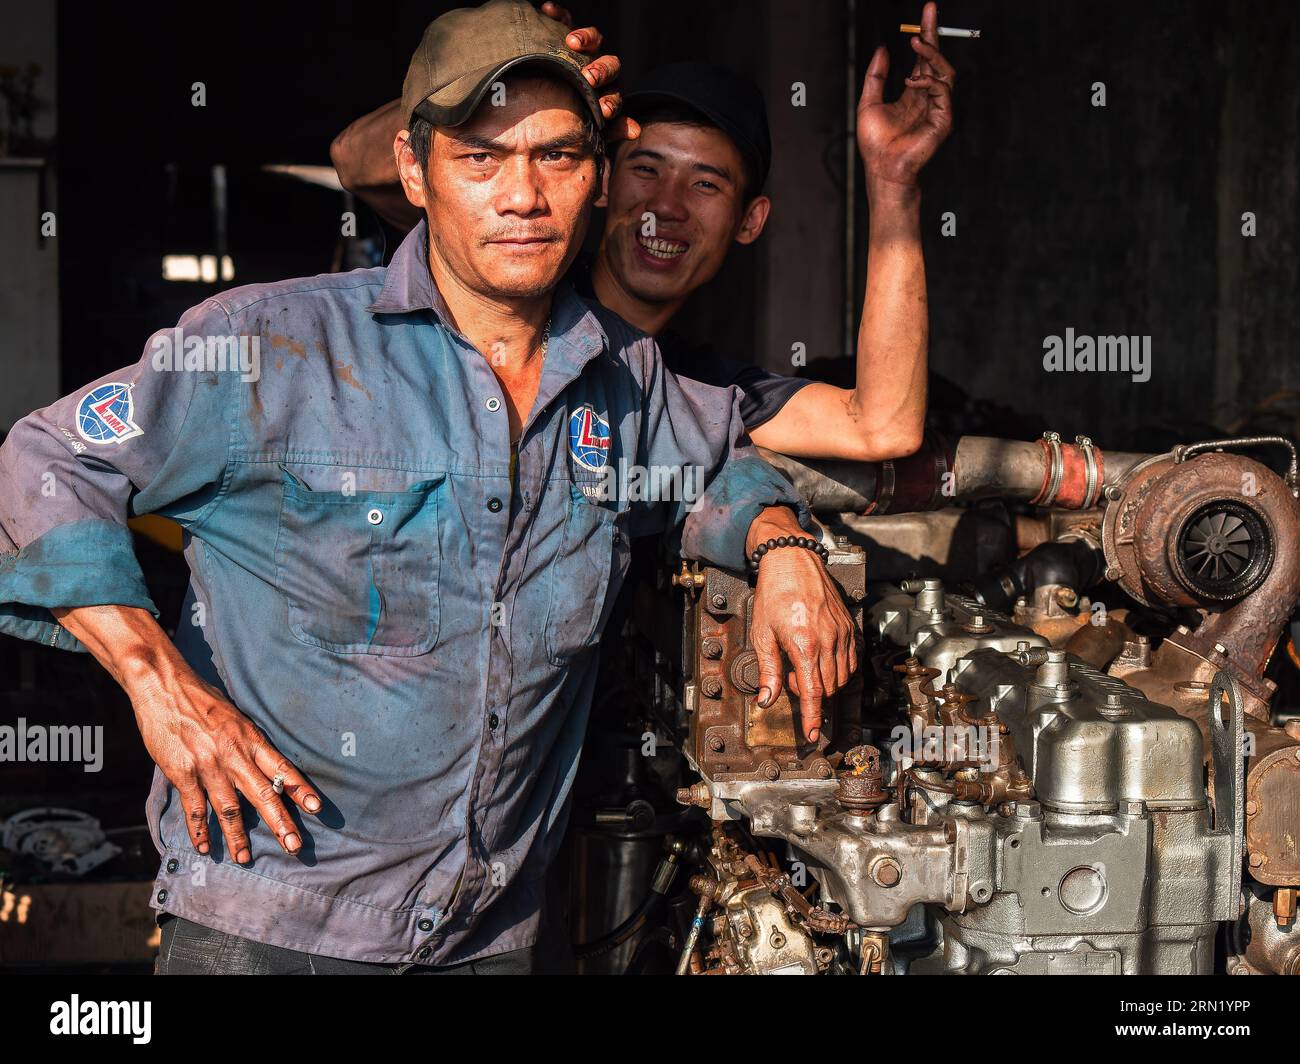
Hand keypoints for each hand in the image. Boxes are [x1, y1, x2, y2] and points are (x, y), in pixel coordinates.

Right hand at [126, 659, 320, 863]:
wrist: (163, 685)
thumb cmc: (202, 699)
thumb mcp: (235, 716)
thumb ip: (248, 742)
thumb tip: (265, 766)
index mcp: (250, 738)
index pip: (282, 767)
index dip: (300, 789)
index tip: (316, 808)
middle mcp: (234, 754)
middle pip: (263, 794)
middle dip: (280, 822)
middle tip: (293, 846)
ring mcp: (208, 765)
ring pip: (229, 807)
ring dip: (238, 837)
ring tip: (245, 858)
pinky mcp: (182, 772)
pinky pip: (194, 807)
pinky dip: (200, 830)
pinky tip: (205, 847)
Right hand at [541, 2, 639, 141]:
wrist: (548, 97)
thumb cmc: (571, 114)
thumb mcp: (590, 126)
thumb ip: (612, 130)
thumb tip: (636, 131)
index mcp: (608, 92)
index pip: (615, 95)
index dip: (611, 101)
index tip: (604, 111)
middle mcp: (601, 67)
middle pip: (610, 65)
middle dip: (601, 71)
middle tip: (589, 78)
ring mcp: (587, 49)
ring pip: (595, 38)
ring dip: (586, 39)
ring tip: (572, 42)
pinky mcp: (570, 33)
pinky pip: (567, 19)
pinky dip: (560, 14)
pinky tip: (548, 10)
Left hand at [747, 528, 857, 742]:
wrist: (794, 562)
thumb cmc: (775, 593)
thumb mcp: (763, 633)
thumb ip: (768, 669)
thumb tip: (767, 699)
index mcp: (805, 645)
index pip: (813, 693)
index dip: (814, 717)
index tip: (814, 735)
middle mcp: (829, 641)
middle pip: (828, 687)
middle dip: (812, 694)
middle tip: (793, 681)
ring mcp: (843, 634)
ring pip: (842, 676)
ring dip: (825, 682)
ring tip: (805, 667)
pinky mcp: (850, 627)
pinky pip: (851, 660)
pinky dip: (838, 669)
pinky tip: (822, 660)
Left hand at [857, 1, 953, 189]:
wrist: (881, 168)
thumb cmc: (875, 143)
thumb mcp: (868, 102)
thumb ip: (876, 75)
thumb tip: (883, 49)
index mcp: (914, 92)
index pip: (923, 58)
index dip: (926, 34)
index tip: (927, 10)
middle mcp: (928, 97)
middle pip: (937, 58)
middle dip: (933, 34)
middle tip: (927, 14)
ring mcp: (938, 107)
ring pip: (945, 70)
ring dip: (931, 53)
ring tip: (917, 43)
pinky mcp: (943, 119)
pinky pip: (943, 90)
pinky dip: (928, 80)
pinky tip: (912, 81)